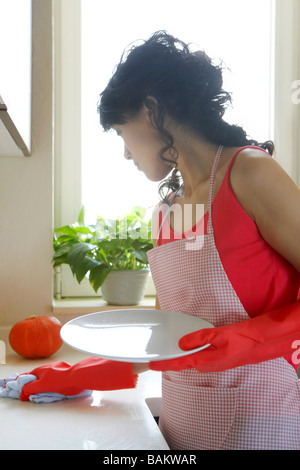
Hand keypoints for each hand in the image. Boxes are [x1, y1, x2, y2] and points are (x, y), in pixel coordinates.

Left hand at [150, 300, 299, 372]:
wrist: (260, 344)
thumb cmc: (242, 339)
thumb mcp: (218, 334)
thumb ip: (198, 339)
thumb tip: (182, 343)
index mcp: (205, 360)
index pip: (179, 363)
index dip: (164, 364)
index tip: (151, 365)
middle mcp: (207, 365)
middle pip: (183, 363)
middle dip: (169, 361)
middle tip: (156, 357)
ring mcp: (212, 363)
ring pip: (190, 360)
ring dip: (179, 357)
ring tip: (167, 353)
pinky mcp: (217, 359)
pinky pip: (198, 357)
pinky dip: (189, 353)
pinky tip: (186, 348)